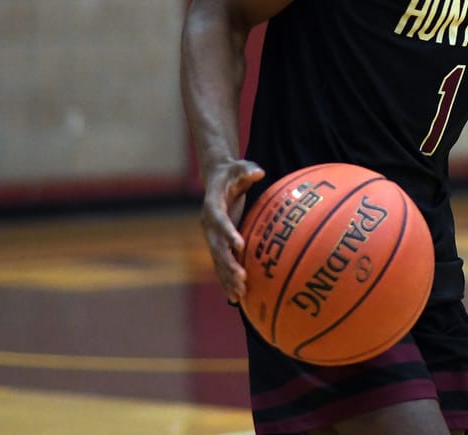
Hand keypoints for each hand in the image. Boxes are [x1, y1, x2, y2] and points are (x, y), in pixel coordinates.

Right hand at [200, 158, 264, 301]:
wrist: (217, 180)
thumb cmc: (232, 173)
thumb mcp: (240, 167)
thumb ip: (247, 170)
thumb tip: (259, 172)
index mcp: (212, 207)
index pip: (220, 222)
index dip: (228, 234)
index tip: (240, 246)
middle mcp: (209, 226)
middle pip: (217, 248)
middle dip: (228, 264)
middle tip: (242, 278)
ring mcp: (212, 238)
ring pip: (218, 261)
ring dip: (228, 278)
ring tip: (240, 295)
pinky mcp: (218, 244)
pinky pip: (221, 265)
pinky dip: (227, 281)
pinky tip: (235, 299)